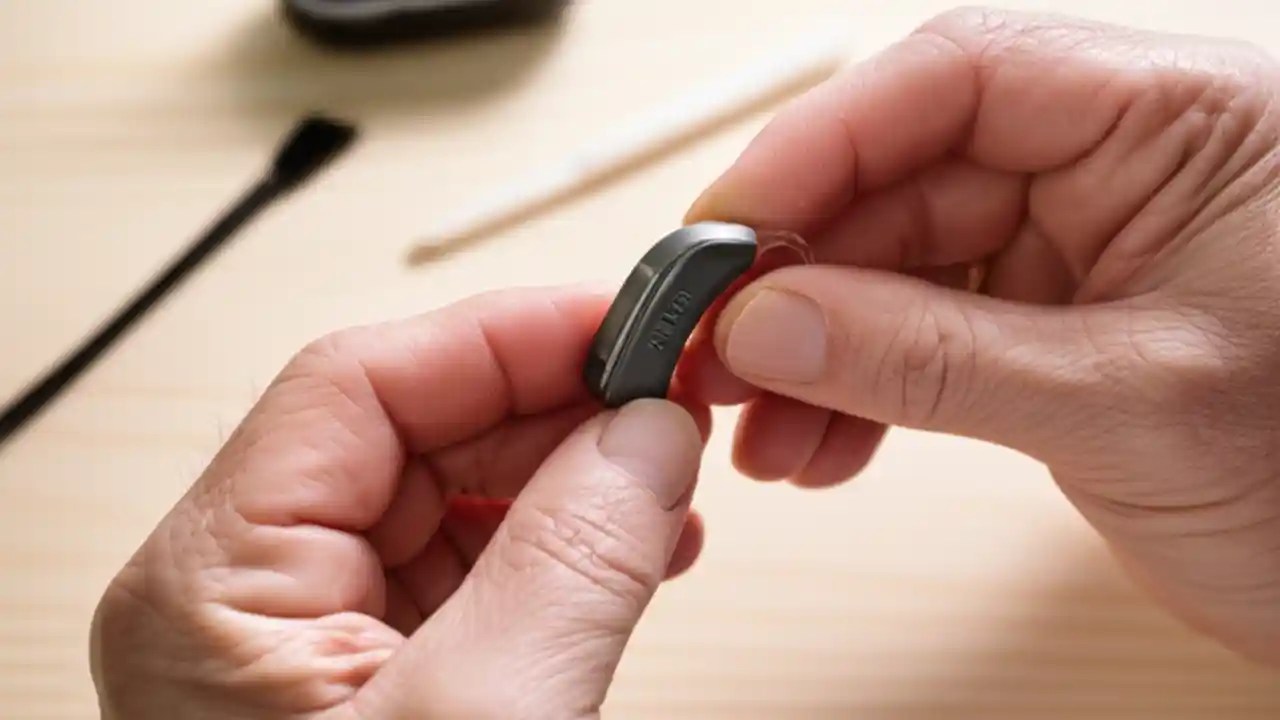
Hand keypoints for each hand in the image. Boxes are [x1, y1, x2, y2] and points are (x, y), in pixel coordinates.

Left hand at [90, 287, 708, 718]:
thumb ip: (572, 561)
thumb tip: (648, 431)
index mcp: (215, 582)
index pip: (358, 384)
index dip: (501, 336)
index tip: (623, 326)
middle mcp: (250, 594)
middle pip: (412, 427)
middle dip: (553, 404)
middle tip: (670, 398)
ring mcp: (313, 640)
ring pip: (452, 492)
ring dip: (571, 472)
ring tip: (671, 481)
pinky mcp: (376, 681)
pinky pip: (475, 565)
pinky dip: (564, 543)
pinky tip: (637, 545)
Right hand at [682, 7, 1279, 663]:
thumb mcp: (1127, 404)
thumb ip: (932, 358)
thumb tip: (769, 324)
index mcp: (1174, 122)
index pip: (958, 77)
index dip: (822, 142)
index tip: (727, 227)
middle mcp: (1116, 167)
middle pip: (902, 177)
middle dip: (796, 271)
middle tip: (715, 349)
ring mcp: (1077, 248)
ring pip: (895, 265)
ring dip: (811, 347)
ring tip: (760, 429)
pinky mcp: (1050, 327)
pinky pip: (919, 334)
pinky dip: (856, 390)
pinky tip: (817, 446)